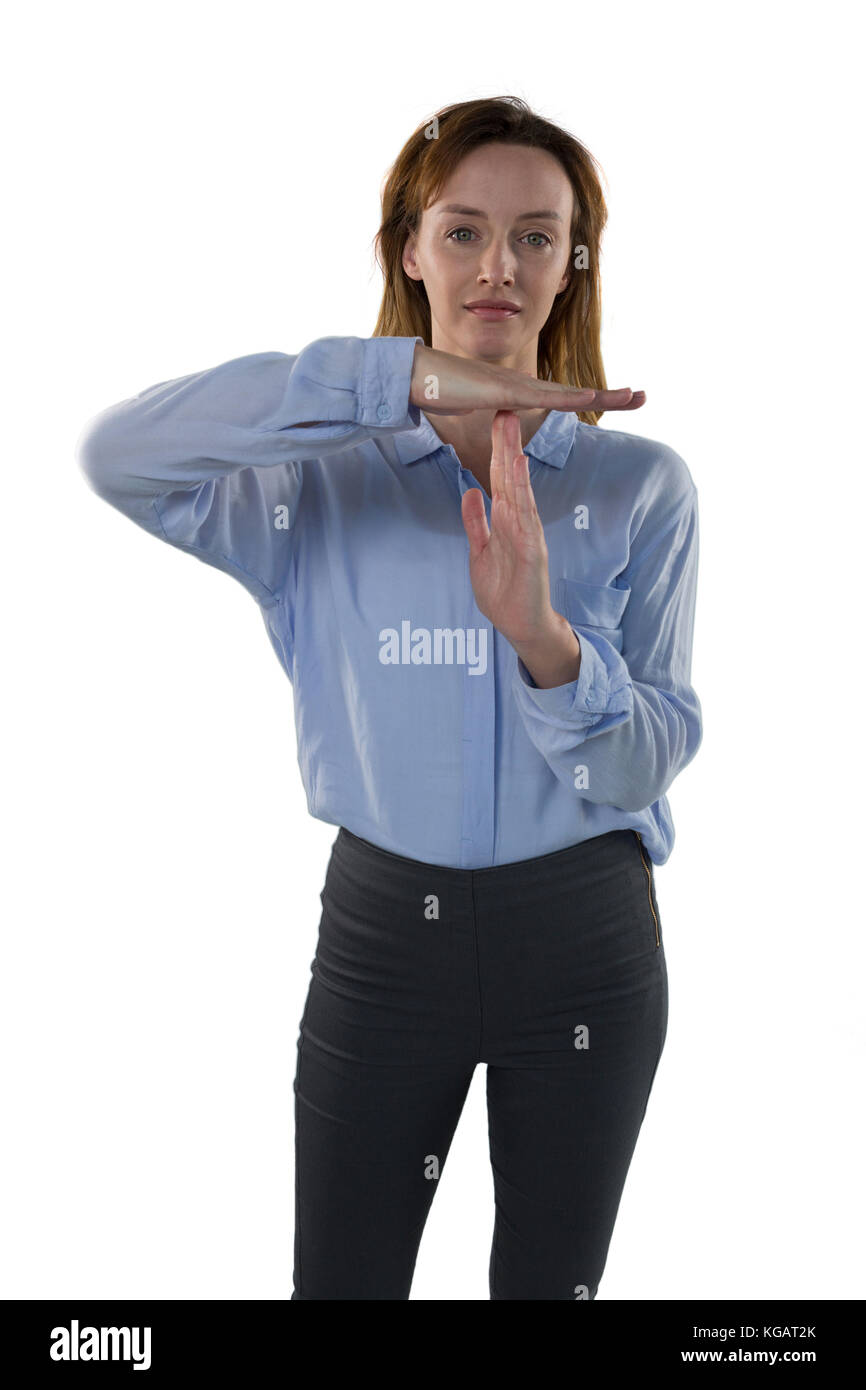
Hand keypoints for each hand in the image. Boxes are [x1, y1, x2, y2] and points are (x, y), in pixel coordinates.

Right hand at [410, 342, 644, 416]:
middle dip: (610, 396)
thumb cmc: (438, 390)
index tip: (619, 401)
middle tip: (644, 397)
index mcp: (518, 393)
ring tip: (632, 395)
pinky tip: (589, 398)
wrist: (414, 374)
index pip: (562, 399)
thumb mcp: (471, 410)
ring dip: (600, 396)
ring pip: (566, 393)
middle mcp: (522, 386)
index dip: (591, 401)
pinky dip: (567, 397)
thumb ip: (486, 416)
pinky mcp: (502, 392)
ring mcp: (514, 386)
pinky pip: (540, 397)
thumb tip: (496, 425)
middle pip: (574, 393)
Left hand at [460, 411, 567, 647]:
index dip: (496, 450)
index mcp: (506, 521)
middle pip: (511, 477)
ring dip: (514, 463)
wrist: (522, 625)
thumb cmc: (504, 591)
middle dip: (506, 445)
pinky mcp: (533, 552)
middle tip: (505, 411)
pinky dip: (520, 498)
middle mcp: (519, 523)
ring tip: (510, 434)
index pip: (500, 479)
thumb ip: (476, 522)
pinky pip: (524, 522)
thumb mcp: (480, 551)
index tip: (495, 420)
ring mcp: (528, 536)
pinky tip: (516, 476)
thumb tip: (470, 492)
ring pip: (519, 492)